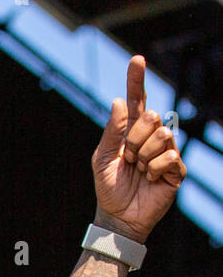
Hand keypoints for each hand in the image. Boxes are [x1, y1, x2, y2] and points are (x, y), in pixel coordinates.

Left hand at [91, 54, 184, 242]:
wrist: (118, 216)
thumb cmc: (109, 188)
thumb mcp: (102, 159)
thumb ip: (112, 131)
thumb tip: (120, 101)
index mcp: (131, 131)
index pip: (137, 100)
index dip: (137, 80)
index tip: (137, 59)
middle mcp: (150, 136)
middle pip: (152, 116)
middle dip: (135, 140)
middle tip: (128, 159)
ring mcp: (165, 149)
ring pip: (163, 134)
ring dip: (145, 156)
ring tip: (139, 170)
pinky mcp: (175, 167)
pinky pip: (170, 156)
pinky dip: (155, 169)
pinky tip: (149, 179)